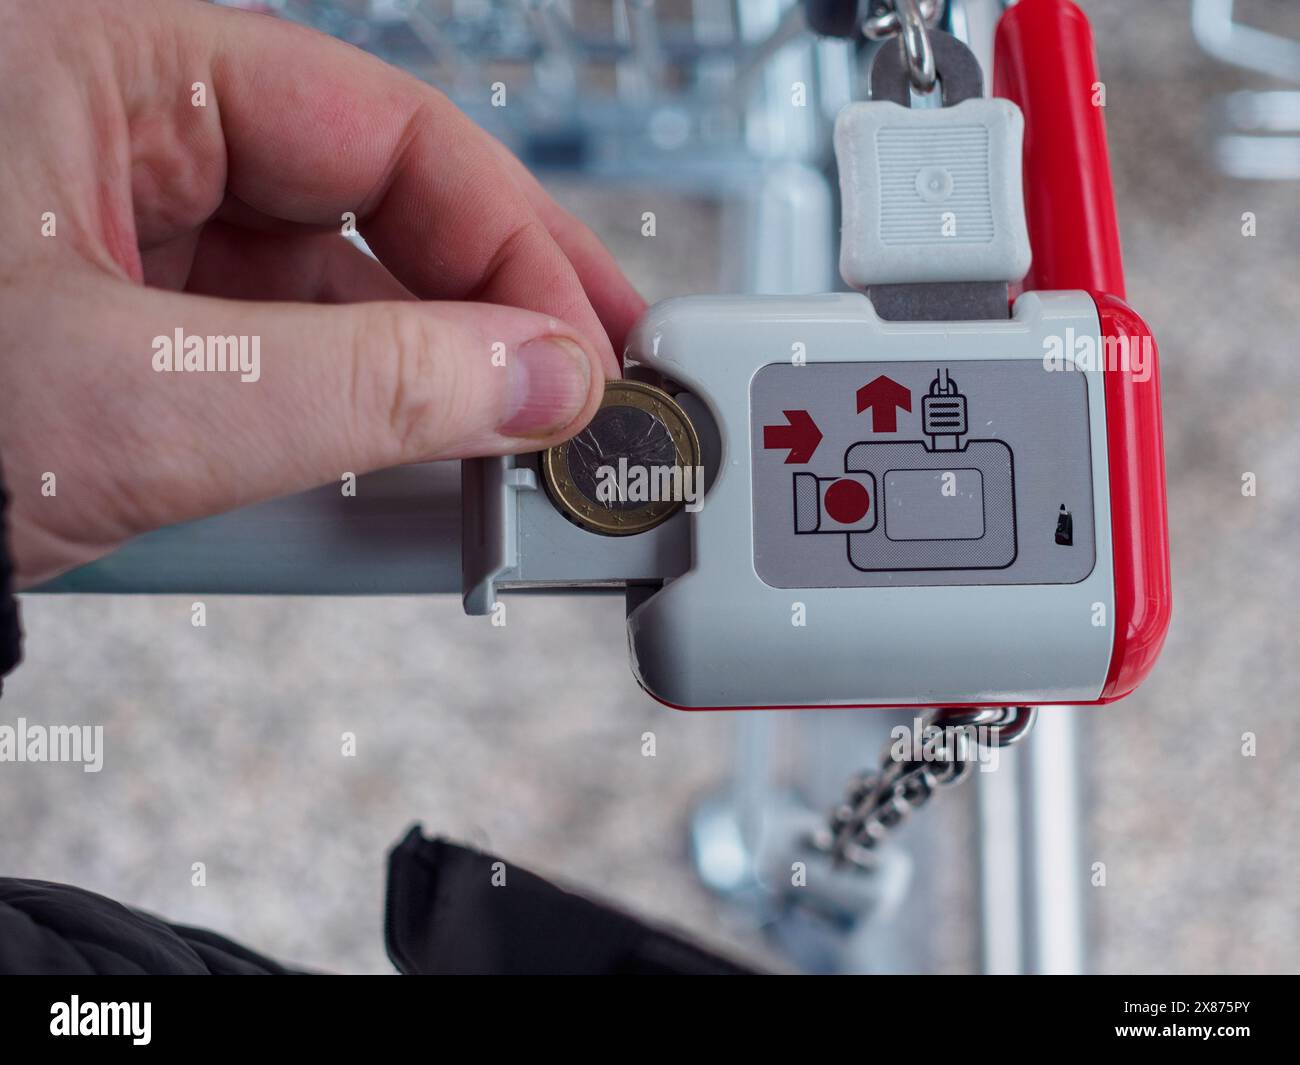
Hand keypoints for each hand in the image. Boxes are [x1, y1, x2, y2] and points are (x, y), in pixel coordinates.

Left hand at [0, 0, 643, 586]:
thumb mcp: (147, 402)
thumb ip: (372, 388)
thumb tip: (544, 382)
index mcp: (113, 71)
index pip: (385, 131)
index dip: (513, 242)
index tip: (589, 348)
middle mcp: (129, 142)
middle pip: (377, 216)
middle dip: (488, 319)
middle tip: (585, 400)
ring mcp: (132, 246)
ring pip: (336, 303)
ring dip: (426, 392)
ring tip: (506, 466)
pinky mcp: (135, 335)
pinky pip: (279, 365)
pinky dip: (346, 432)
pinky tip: (402, 485)